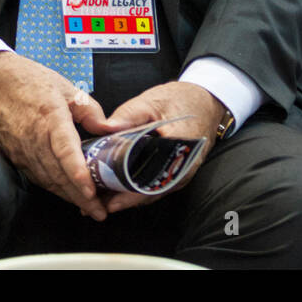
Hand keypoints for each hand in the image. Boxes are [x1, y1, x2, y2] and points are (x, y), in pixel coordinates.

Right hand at [0, 50, 109, 219]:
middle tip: (99, 211)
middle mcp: (33, 137)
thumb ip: (90, 110)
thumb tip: (109, 130)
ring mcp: (21, 149)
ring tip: (87, 207)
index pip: (65, 150)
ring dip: (67, 195)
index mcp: (50, 116)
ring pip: (47, 180)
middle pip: (58, 174)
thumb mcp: (65, 86)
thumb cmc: (28, 80)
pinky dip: (52, 187)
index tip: (91, 191)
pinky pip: (36, 176)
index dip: (78, 173)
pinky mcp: (14, 155)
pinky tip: (65, 192)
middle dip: (80, 196)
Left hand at [92, 81, 224, 214]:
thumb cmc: (181, 99)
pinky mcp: (178, 172)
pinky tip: (119, 188)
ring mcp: (182, 172)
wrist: (205, 101)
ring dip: (128, 197)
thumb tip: (105, 128)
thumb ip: (129, 115)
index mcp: (179, 148)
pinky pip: (157, 186)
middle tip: (95, 202)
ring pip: (153, 192)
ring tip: (101, 199)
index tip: (108, 198)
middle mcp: (184, 167)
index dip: (128, 192)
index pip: (151, 178)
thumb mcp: (152, 101)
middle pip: (150, 191)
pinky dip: (138, 189)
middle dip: (122, 199)